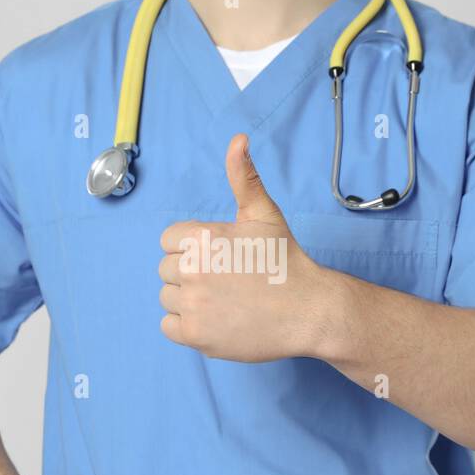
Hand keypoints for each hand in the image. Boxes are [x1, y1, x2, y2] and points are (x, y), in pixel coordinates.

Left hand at [158, 133, 332, 361]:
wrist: (308, 310)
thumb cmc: (285, 260)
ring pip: (168, 298)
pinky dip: (187, 325)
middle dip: (191, 274)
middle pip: (167, 270)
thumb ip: (243, 177)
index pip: (169, 240)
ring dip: (188, 300)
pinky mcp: (195, 335)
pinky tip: (216, 319)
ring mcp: (192, 304)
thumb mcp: (264, 213)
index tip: (221, 257)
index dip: (193, 248)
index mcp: (201, 236)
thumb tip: (238, 139)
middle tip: (227, 281)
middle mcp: (191, 269)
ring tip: (224, 300)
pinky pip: (169, 327)